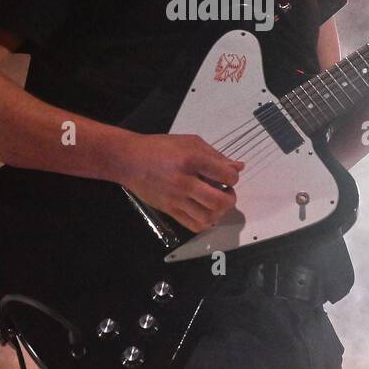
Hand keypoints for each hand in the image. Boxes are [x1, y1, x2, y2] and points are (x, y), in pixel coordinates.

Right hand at [113, 133, 243, 232]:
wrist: (129, 160)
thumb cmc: (160, 147)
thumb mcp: (190, 142)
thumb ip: (215, 155)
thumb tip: (238, 167)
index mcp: (191, 160)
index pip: (225, 175)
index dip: (233, 177)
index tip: (227, 175)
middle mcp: (184, 181)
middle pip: (219, 201)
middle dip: (230, 198)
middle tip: (226, 192)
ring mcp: (176, 199)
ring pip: (208, 217)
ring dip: (219, 212)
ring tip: (215, 202)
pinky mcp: (169, 210)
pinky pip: (194, 225)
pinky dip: (206, 222)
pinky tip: (205, 211)